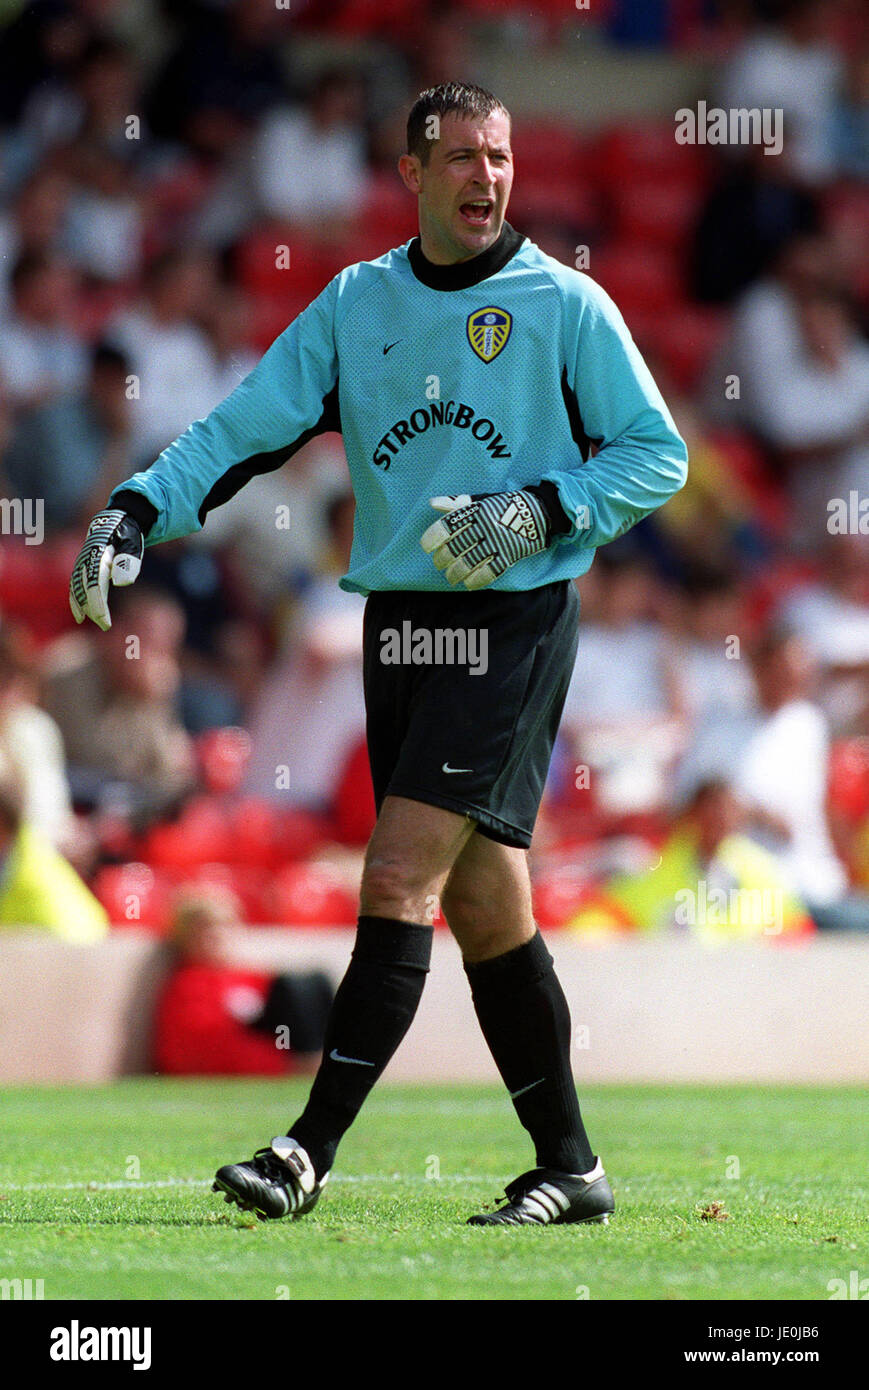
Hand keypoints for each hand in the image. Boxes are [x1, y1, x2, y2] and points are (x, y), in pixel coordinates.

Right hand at [69, 509, 143, 630]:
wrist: (114, 522)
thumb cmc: (127, 534)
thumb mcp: (133, 543)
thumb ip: (129, 561)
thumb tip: (121, 582)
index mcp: (98, 555)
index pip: (95, 586)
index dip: (98, 605)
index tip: (105, 621)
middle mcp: (85, 560)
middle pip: (85, 590)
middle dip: (94, 610)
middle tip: (106, 626)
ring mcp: (81, 564)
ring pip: (78, 590)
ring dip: (84, 607)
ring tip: (95, 622)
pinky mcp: (81, 568)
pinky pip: (75, 587)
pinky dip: (76, 601)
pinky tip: (80, 616)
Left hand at [420, 489, 548, 588]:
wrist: (537, 512)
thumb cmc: (503, 506)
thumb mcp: (480, 500)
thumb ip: (456, 503)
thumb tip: (433, 503)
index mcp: (475, 512)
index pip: (446, 527)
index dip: (432, 539)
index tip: (427, 547)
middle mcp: (484, 527)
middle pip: (455, 548)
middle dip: (442, 560)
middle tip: (439, 564)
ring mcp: (496, 543)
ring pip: (468, 564)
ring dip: (455, 574)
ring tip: (451, 578)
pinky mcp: (508, 556)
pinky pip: (488, 573)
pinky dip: (475, 581)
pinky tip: (468, 584)